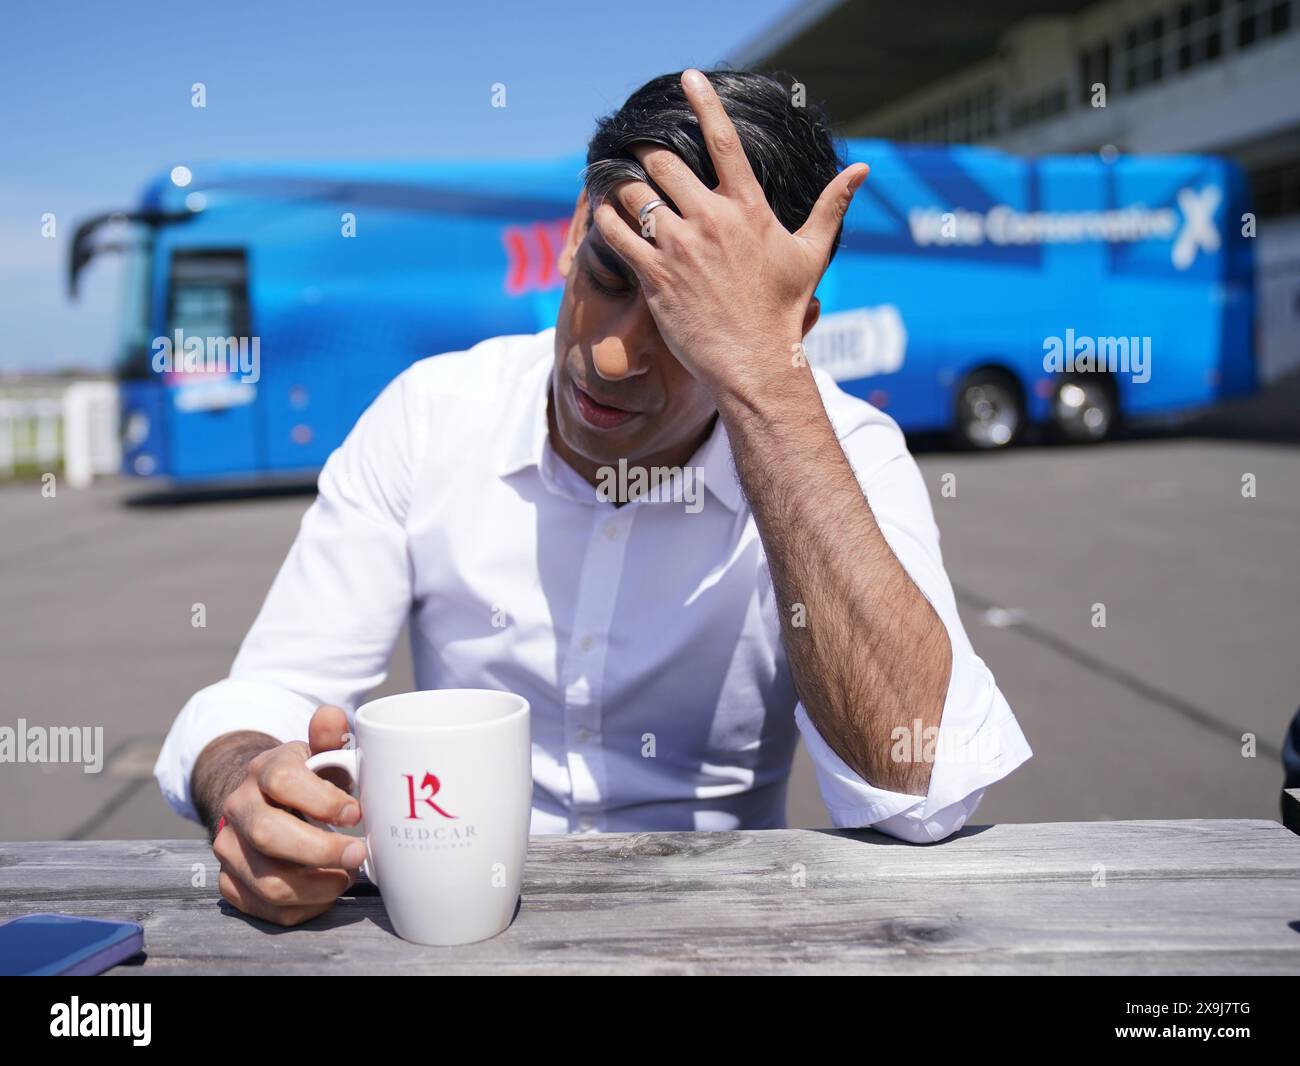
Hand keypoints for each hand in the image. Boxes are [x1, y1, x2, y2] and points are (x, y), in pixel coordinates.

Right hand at [213, 704, 363, 926]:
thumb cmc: (305, 780)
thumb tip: (331, 716)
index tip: (356, 813)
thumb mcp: (318, 754)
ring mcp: (229, 848)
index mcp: (263, 770)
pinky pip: (266, 908)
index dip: (323, 800)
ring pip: (268, 881)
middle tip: (359, 855)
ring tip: (347, 876)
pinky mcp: (230, 882)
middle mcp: (238, 808)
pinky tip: (327, 891)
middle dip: (321, 851)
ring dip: (317, 886)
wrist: (261, 803)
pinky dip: (304, 906)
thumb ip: (329, 736)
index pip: (284, 782)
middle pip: (269, 836)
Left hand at [591, 68, 867, 398]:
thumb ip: (832, 206)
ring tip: (611, 179)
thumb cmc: (783, 310)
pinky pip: (616, 234)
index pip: (723, 141)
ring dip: (619, 183)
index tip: (688, 79)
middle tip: (635, 150)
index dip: (704, 102)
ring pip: (633, 194)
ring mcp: (680, 247)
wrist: (756, 362)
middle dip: (645, 151)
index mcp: (748, 208)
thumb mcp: (812, 254)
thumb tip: (862, 172)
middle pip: (663, 162)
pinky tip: (600, 213)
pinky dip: (604, 219)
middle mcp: (711, 220)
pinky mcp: (655, 276)